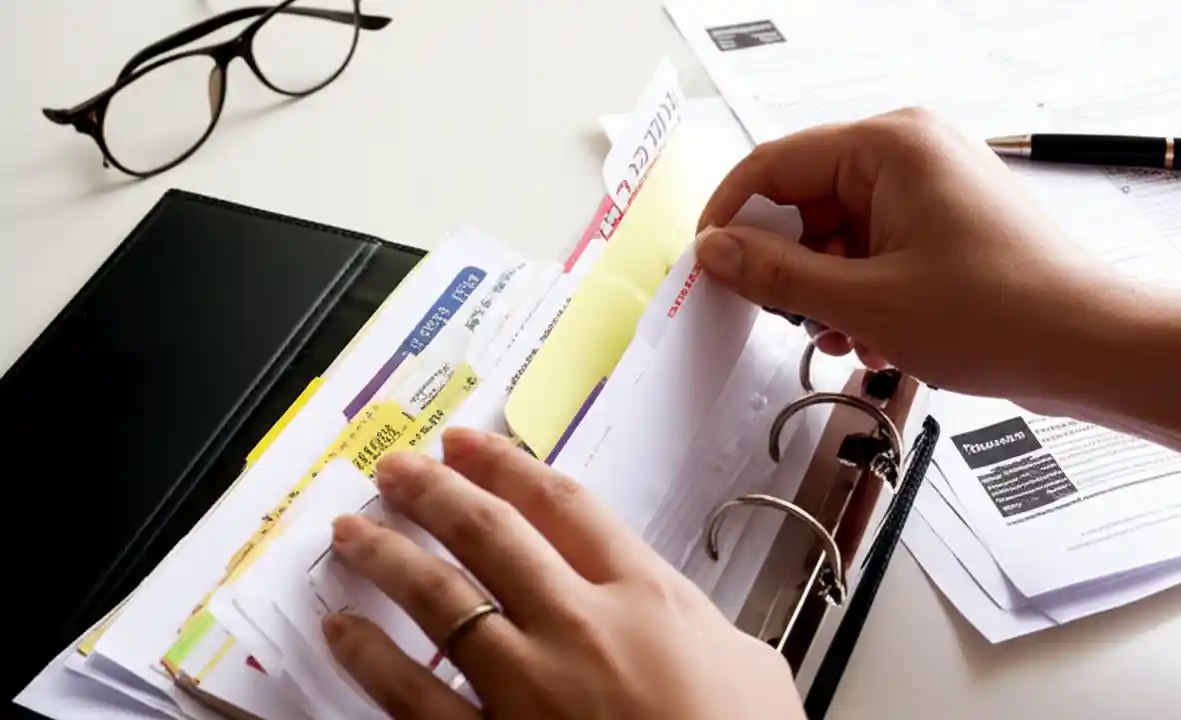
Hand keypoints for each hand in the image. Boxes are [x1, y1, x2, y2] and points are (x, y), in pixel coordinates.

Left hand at [323, 429, 802, 718]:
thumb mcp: (748, 665)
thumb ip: (696, 620)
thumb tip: (671, 607)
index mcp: (646, 597)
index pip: (564, 506)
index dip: (508, 465)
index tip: (471, 445)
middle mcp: (579, 629)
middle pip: (491, 534)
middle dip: (436, 491)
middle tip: (398, 469)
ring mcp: (529, 688)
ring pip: (439, 600)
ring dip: (387, 557)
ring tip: (354, 532)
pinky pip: (413, 697)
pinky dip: (369, 660)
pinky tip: (345, 635)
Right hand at [696, 107, 1130, 400]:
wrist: (1090, 347)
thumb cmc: (1003, 313)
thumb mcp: (865, 301)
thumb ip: (777, 274)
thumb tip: (717, 252)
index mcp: (889, 146)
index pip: (773, 164)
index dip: (730, 217)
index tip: (708, 264)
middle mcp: (908, 153)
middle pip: (803, 199)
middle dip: (787, 264)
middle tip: (779, 313)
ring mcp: (928, 187)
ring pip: (835, 231)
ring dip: (823, 288)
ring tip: (841, 334)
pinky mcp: (941, 222)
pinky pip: (871, 247)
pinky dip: (857, 291)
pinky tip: (866, 335)